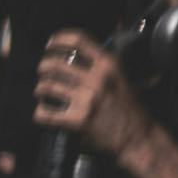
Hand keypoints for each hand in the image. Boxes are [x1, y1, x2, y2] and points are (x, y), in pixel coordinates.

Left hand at [32, 34, 144, 164]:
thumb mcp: (121, 77)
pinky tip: (44, 113)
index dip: (58, 40)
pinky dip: (40, 113)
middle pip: (56, 63)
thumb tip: (79, 53)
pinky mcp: (79, 120)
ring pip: (47, 86)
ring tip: (43, 93)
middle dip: (43, 67)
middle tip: (43, 73)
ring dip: (40, 90)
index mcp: (109, 63)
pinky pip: (46, 113)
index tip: (50, 44)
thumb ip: (102, 65)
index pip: (78, 40)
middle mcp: (97, 77)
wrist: (137, 137)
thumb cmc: (129, 108)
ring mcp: (87, 98)